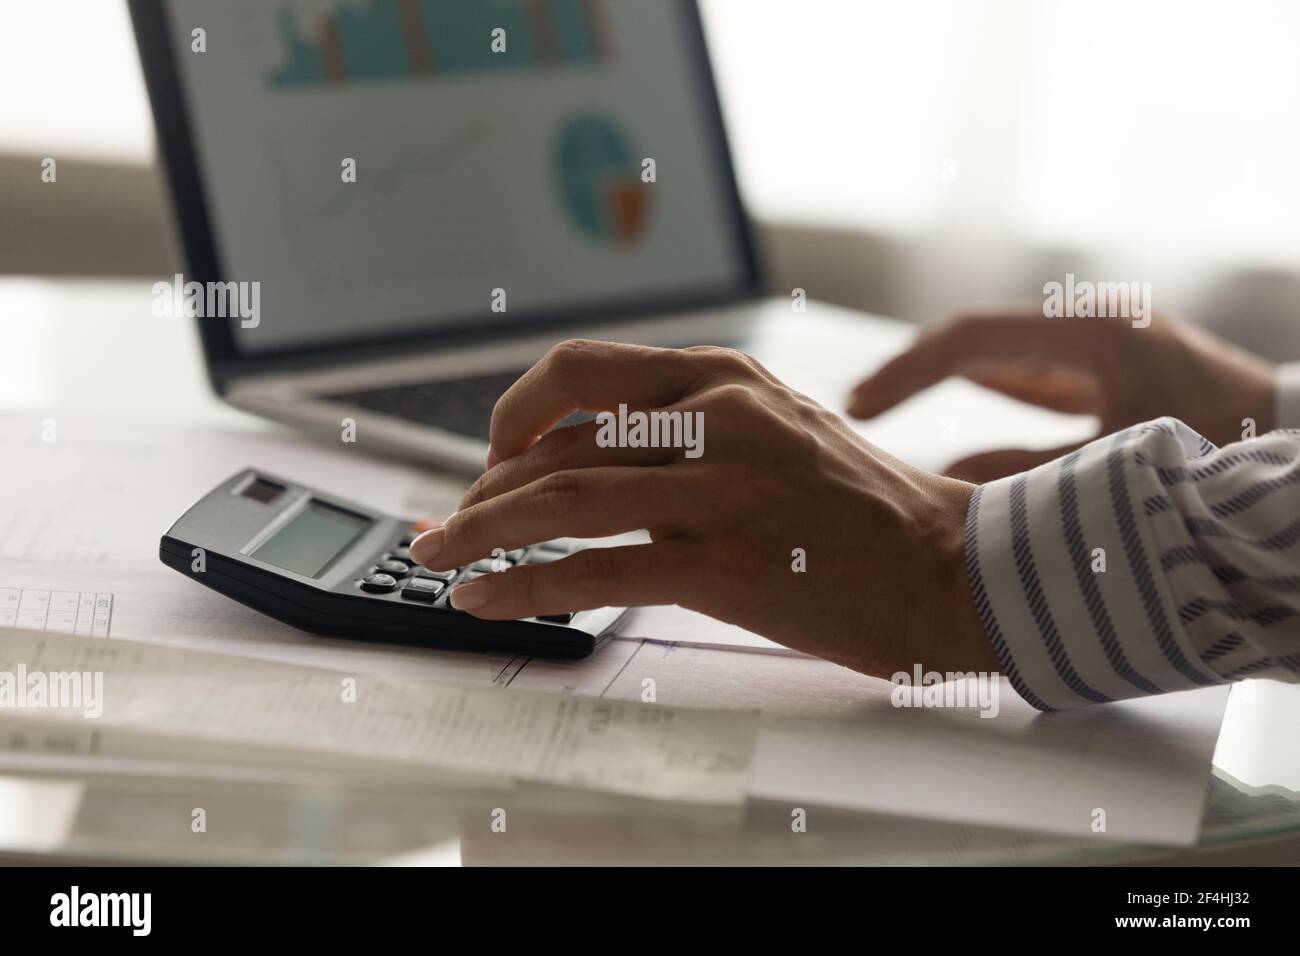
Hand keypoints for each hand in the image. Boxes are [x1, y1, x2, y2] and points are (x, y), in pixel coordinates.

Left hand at [409, 340, 996, 678]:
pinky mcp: (723, 563)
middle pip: (555, 440)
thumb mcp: (777, 426)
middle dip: (479, 488)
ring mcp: (718, 488)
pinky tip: (487, 602)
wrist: (949, 565)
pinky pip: (594, 571)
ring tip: (435, 562)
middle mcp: (713, 417)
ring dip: (479, 534)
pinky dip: (524, 587)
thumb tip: (591, 460)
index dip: (513, 412)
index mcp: (721, 376)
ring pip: (560, 500)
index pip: (579, 371)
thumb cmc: (860, 506)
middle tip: (443, 525)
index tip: (491, 458)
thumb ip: (690, 428)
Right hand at [847, 310, 1276, 481]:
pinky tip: (942, 407)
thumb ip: (1024, 478)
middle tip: (853, 408)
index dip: (905, 373)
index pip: (969, 340)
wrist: (1297, 449)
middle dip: (910, 373)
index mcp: (1091, 334)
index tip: (859, 406)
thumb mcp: (1114, 472)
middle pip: (973, 340)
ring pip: (995, 355)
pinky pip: (1025, 376)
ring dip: (938, 381)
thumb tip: (941, 486)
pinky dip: (978, 391)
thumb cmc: (1222, 457)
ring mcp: (1098, 345)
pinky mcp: (1106, 371)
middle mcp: (1089, 326)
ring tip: (877, 409)